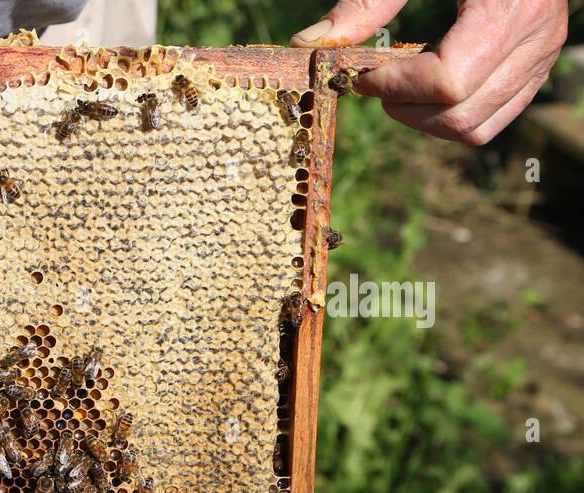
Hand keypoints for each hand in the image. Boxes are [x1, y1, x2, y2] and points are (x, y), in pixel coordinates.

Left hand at [291, 0, 568, 143]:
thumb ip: (366, 3)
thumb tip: (305, 44)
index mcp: (510, 6)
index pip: (447, 82)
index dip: (394, 86)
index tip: (362, 76)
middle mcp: (536, 36)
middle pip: (459, 115)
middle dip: (405, 109)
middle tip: (376, 84)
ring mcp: (541, 56)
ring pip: (476, 127)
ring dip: (426, 120)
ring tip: (398, 87)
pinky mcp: (536, 67)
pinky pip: (493, 118)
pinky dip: (451, 116)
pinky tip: (425, 88)